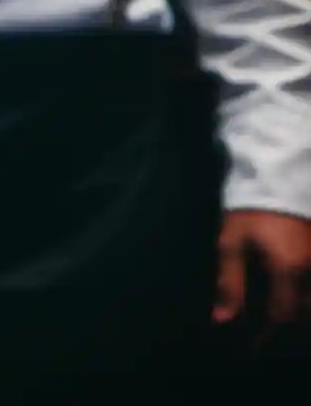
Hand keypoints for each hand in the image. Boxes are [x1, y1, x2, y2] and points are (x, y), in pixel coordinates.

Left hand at [214, 210, 310, 346]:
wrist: (277, 179)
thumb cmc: (250, 210)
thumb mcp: (232, 243)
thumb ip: (230, 282)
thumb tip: (223, 319)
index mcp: (289, 269)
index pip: (283, 315)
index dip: (266, 334)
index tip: (251, 347)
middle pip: (303, 312)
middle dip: (283, 326)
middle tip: (260, 332)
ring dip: (294, 311)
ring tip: (271, 316)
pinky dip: (301, 296)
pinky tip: (284, 295)